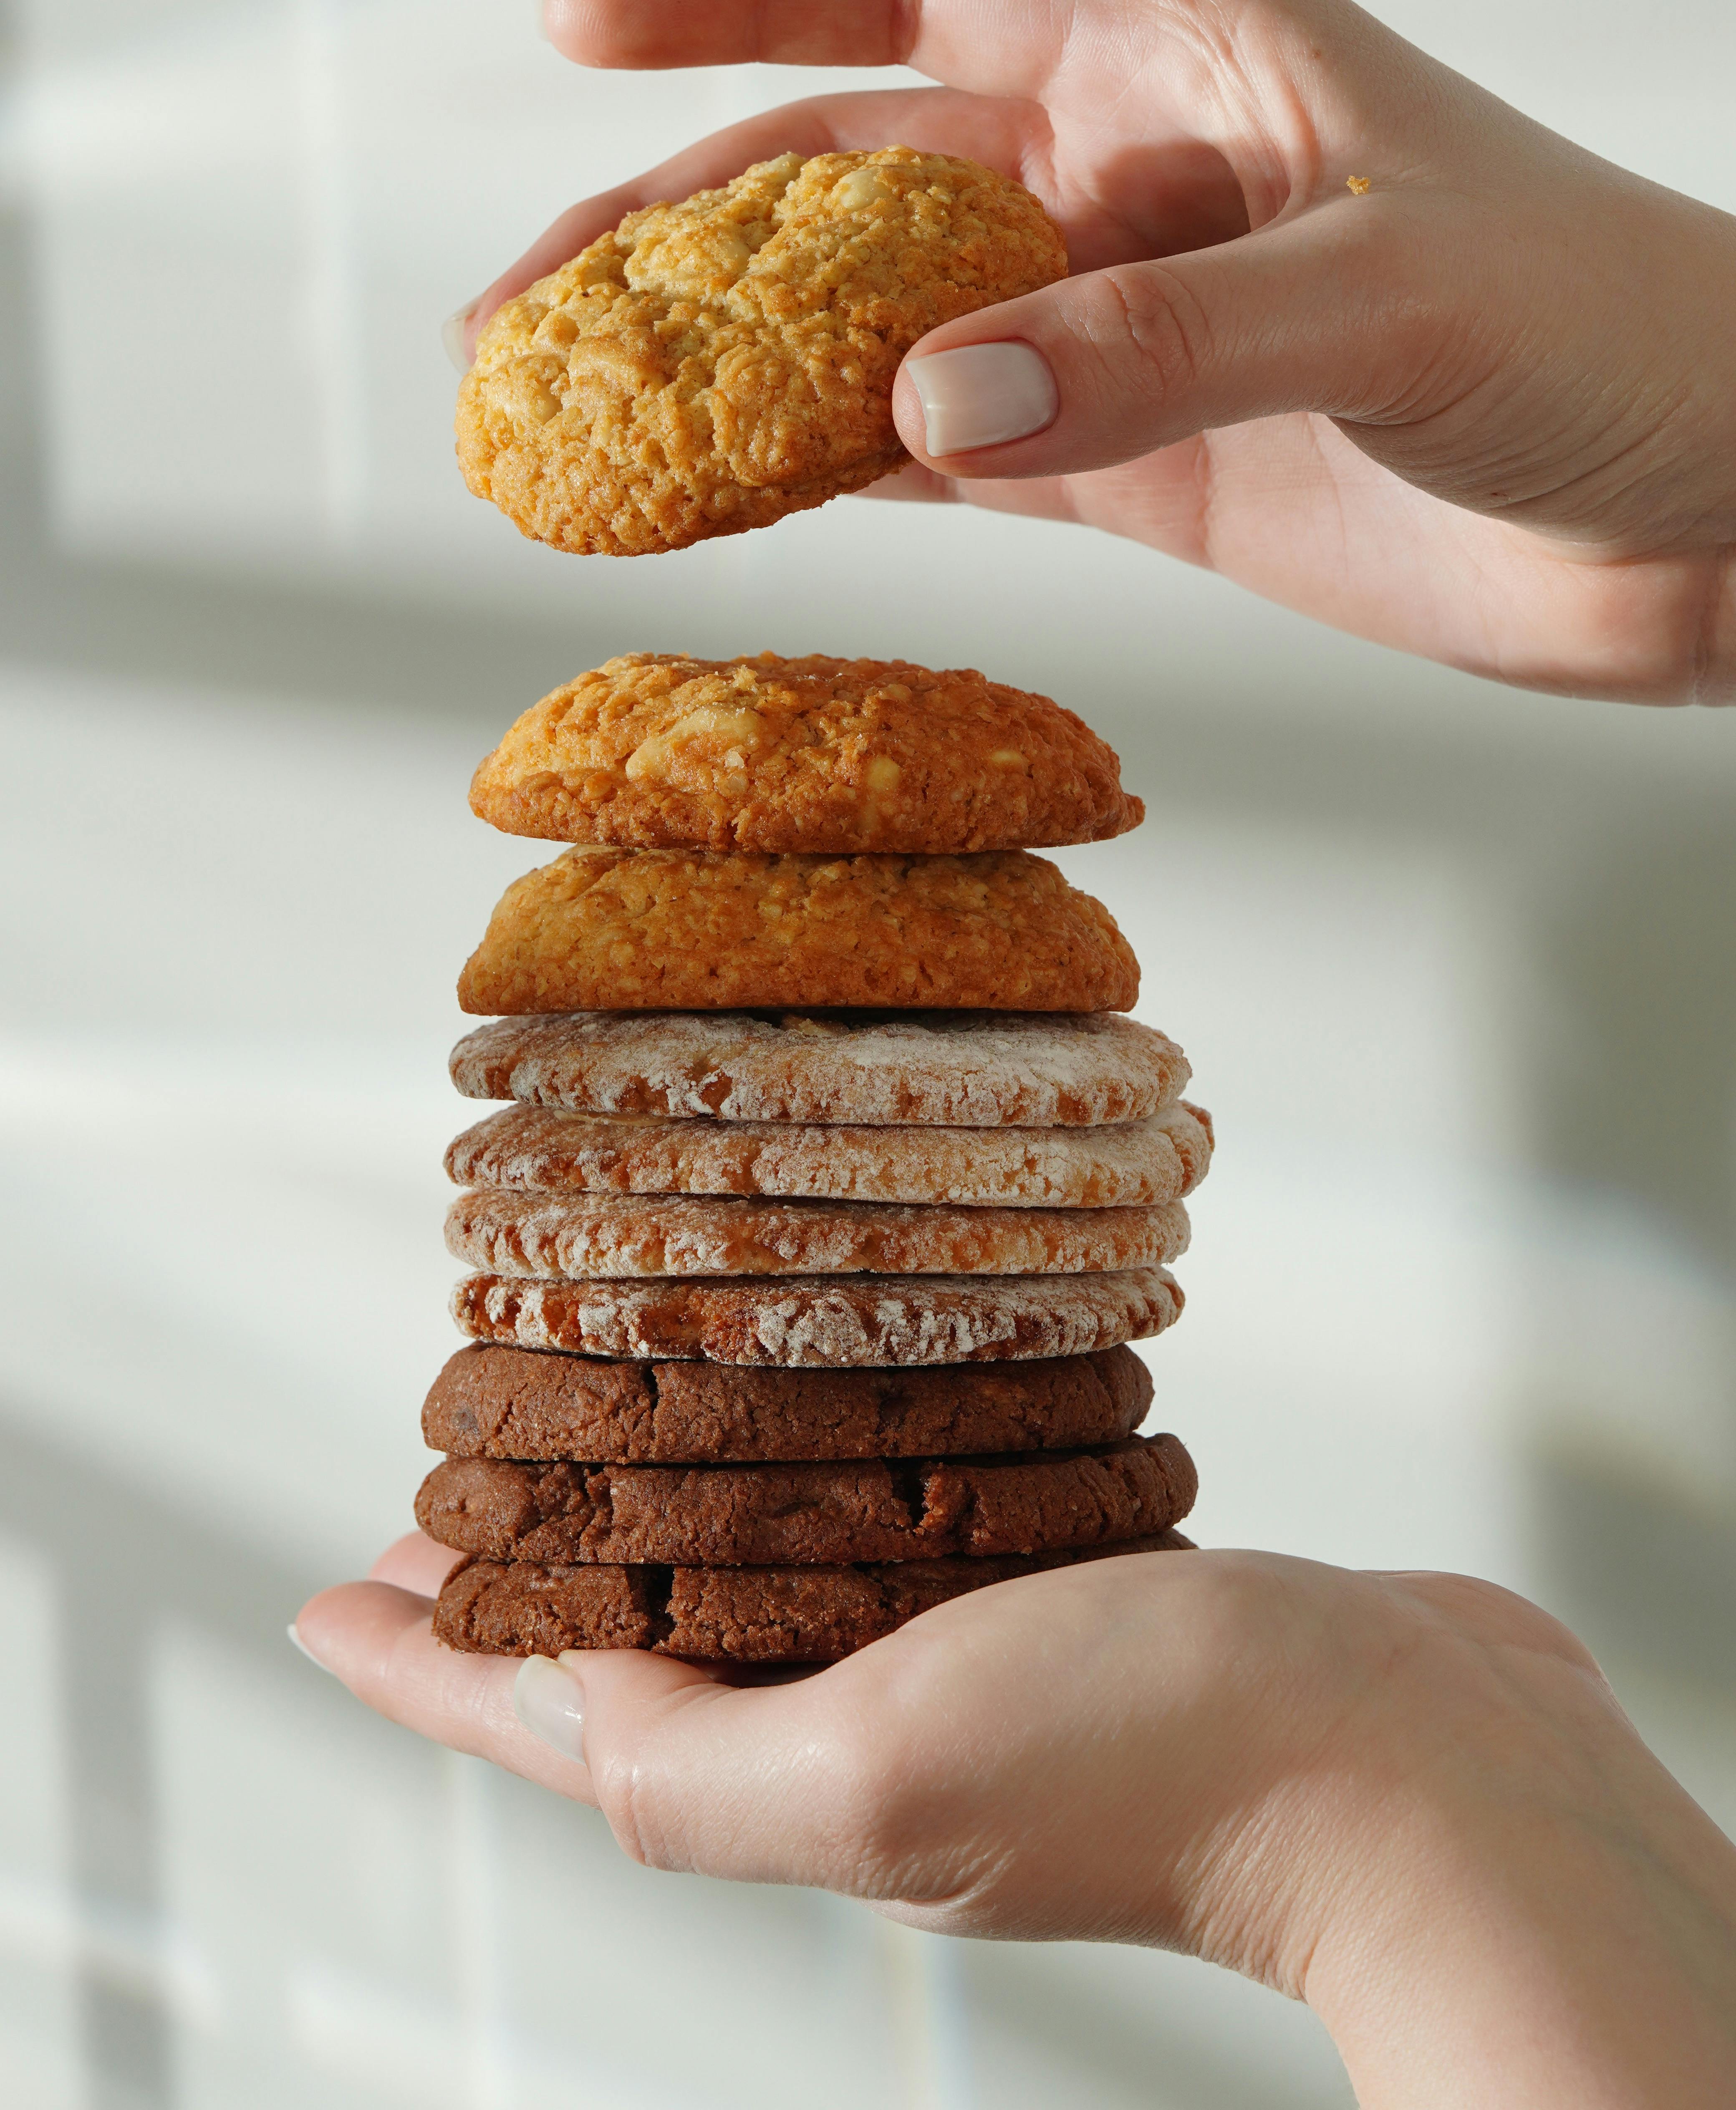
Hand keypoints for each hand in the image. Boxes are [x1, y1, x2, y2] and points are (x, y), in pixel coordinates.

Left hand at [299, 1533, 1735, 2107]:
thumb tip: (521, 1702)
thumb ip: (681, 1763)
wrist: (1424, 1767)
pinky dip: (853, 1479)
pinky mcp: (1077, 1610)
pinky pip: (923, 1533)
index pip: (553, 1720)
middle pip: (653, 1653)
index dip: (426, 1660)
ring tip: (638, 1425)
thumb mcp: (878, 1769)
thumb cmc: (1164, 1763)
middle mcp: (876, 1740)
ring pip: (787, 1582)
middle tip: (477, 1476)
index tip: (327, 1592)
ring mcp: (979, 1677)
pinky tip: (854, 1417)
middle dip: (551, 1576)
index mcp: (805, 1787)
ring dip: (696, 1518)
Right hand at [451, 0, 1734, 704]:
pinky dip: (838, 473)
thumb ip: (1161, 342)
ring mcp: (1121, 329)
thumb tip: (930, 398)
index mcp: (1183, 61)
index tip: (578, 19)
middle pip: (848, 176)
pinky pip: (950, 454)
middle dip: (677, 234)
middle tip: (523, 318)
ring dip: (731, 373)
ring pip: (876, 329)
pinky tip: (731, 500)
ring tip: (583, 425)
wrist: (1702, 514)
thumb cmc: (1609, 341)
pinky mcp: (1141, 465)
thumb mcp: (1391, 300)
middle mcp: (1128, 180)